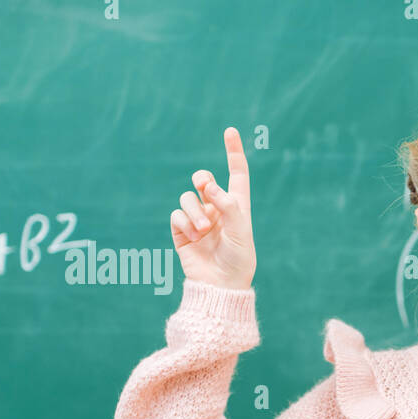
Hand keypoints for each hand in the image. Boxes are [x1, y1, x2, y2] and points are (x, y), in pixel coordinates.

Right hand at [170, 127, 255, 288]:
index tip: (230, 131)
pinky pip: (176, 215)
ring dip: (195, 211)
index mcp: (236, 207)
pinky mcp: (182, 232)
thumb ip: (228, 206)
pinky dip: (184, 223)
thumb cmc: (238, 260)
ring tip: (204, 230)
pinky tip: (194, 236)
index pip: (236, 175)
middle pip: (204, 180)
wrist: (221, 287)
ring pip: (188, 198)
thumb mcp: (240, 232)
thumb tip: (210, 186)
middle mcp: (216, 210)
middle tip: (204, 186)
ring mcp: (198, 220)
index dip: (234, 153)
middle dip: (202, 179)